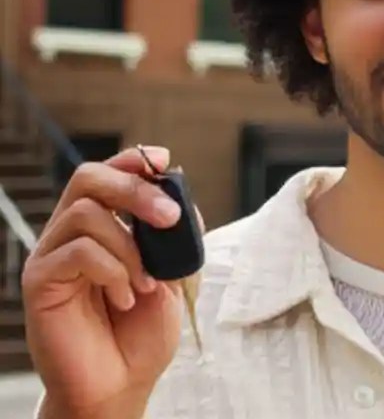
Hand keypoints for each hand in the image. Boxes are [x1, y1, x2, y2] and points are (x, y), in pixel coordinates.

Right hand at [23, 146, 201, 417]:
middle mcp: (71, 235)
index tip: (166, 162)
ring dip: (130, 246)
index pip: (106, 175)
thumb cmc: (142, 332)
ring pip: (85, 214)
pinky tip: (126, 297)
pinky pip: (77, 252)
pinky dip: (113, 270)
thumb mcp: (173, 276)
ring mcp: (52, 256)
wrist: (121, 383)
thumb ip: (175, 237)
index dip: (133, 161)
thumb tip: (181, 196)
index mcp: (102, 228)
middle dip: (135, 189)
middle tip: (169, 217)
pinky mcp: (40, 282)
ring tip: (148, 282)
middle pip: (88, 179)